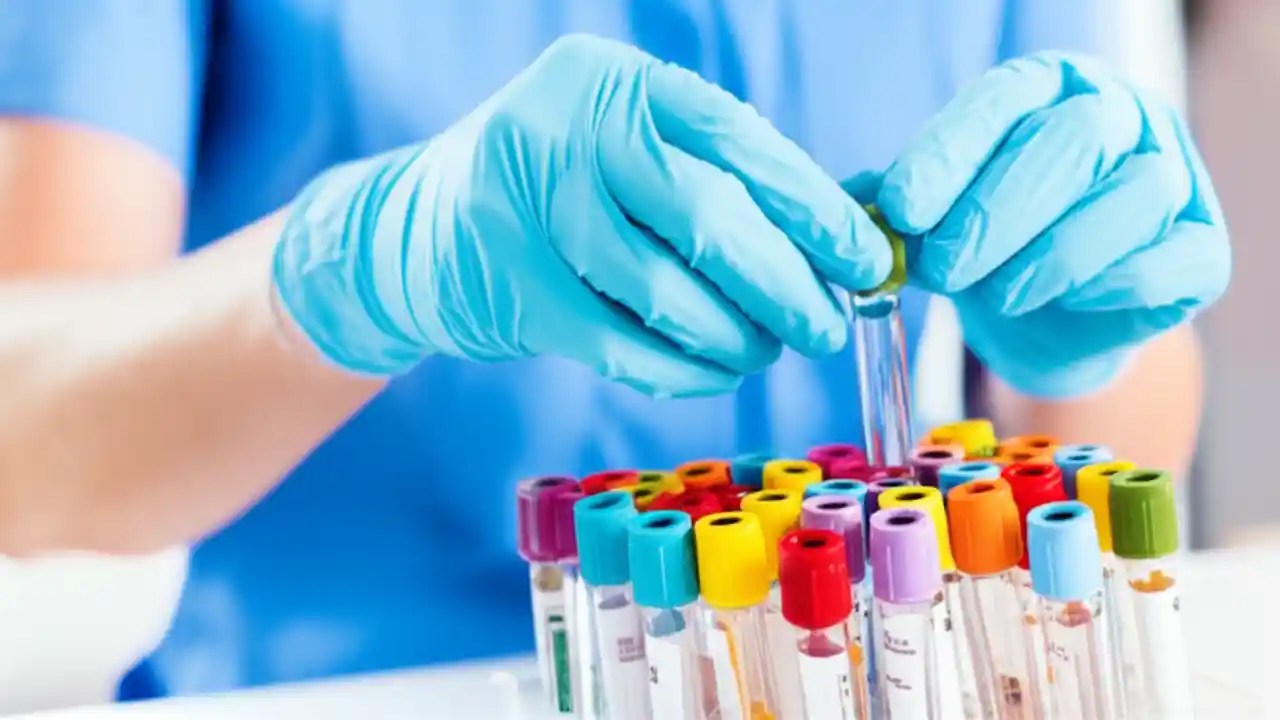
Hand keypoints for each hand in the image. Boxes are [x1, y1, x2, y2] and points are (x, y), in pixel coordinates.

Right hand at [273, 34, 889, 396]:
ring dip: (734, 335)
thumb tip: (834, 240)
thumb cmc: (556, 192)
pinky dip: (680, 368)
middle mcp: (567, 128)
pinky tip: (714, 372)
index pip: (737, 142)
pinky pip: (620, 343)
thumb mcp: (622, 150)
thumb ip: (710, 177)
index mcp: (615, 82)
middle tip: (829, 327)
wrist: (416, 230)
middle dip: (786, 285)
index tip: (866, 260)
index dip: (813, 208)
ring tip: (769, 352)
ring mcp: (528, 207)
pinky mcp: (510, 286)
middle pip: (708, 217)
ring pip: (665, 289)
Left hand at [874, 52, 1230, 397]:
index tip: (901, 209)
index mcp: (1048, 89)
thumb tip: (848, 209)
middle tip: (939, 268)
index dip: (951, 152)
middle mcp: (1120, 117)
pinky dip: (1112, 284)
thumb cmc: (987, 248)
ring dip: (1049, 255)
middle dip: (996, 211)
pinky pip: (1172, 260)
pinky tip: (1063, 302)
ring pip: (1132, 195)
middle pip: (1075, 139)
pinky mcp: (1202, 251)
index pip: (1003, 99)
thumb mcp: (935, 217)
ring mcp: (1172, 177)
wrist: (1048, 321)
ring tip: (994, 296)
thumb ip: (894, 206)